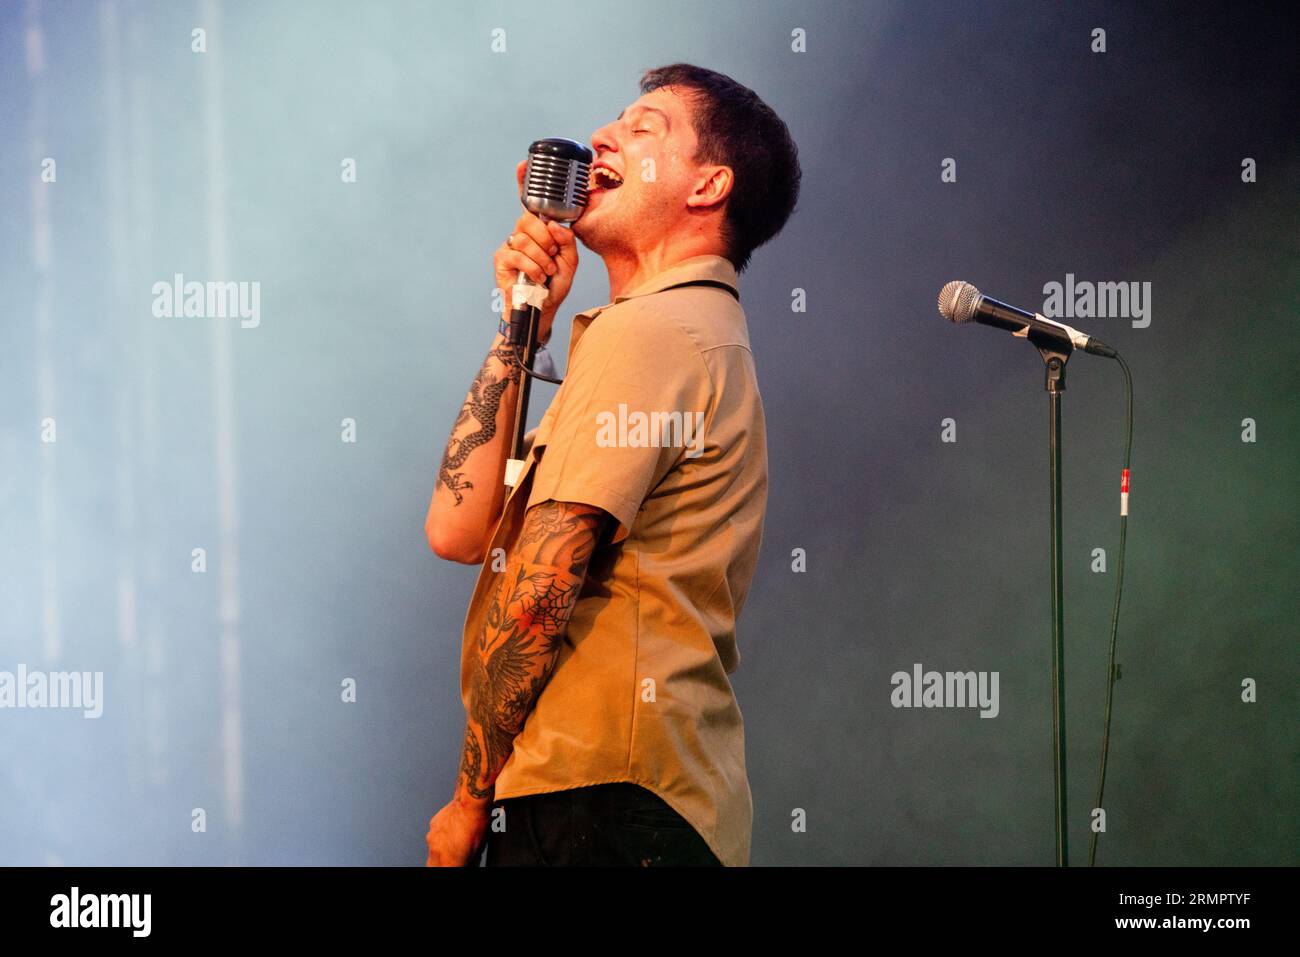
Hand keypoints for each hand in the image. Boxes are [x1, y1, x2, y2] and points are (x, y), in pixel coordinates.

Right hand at [425, 796, 491, 866]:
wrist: (471, 802)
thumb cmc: (477, 825)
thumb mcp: (476, 850)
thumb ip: (467, 860)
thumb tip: (465, 862)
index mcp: (448, 861)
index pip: (446, 871)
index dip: (453, 867)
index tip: (458, 864)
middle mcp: (436, 851)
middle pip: (434, 865)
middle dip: (442, 864)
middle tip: (452, 860)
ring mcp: (432, 837)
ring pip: (433, 850)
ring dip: (441, 850)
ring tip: (455, 842)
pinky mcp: (433, 825)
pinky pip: (435, 835)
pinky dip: (441, 836)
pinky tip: (452, 830)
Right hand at [494, 160, 579, 344]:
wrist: (543, 309)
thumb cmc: (555, 285)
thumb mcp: (570, 262)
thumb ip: (568, 241)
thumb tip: (554, 225)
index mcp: (540, 230)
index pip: (530, 203)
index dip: (524, 182)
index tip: (522, 165)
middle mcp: (523, 233)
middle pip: (529, 219)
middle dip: (546, 238)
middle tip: (553, 255)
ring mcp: (510, 245)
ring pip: (524, 237)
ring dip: (541, 257)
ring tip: (547, 271)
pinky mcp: (501, 259)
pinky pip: (517, 253)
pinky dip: (532, 266)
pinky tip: (538, 276)